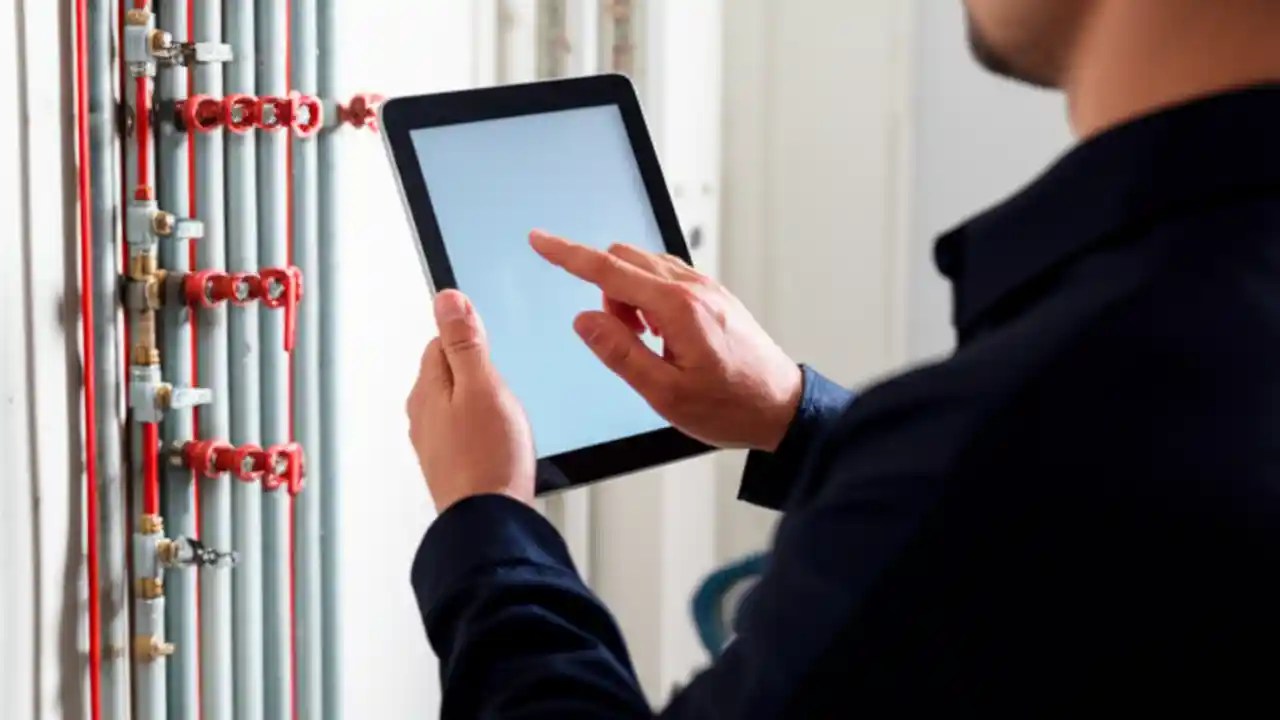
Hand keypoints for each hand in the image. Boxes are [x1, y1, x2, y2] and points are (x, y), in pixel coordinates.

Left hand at [406, 290, 535, 511]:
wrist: (490, 521)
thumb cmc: (488, 459)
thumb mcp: (483, 386)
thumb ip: (464, 342)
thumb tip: (446, 299)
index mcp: (428, 390)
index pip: (441, 341)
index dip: (472, 338)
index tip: (494, 345)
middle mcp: (424, 415)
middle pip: (451, 373)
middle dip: (479, 371)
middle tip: (506, 384)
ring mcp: (437, 442)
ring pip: (460, 403)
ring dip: (483, 403)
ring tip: (507, 415)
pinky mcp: (454, 464)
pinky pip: (468, 432)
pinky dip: (485, 430)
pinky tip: (503, 441)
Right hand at [530, 230, 801, 451]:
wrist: (782, 408)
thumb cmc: (730, 407)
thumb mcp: (665, 394)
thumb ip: (620, 353)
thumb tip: (584, 320)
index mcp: (678, 308)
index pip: (608, 270)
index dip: (568, 255)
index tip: (540, 240)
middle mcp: (694, 288)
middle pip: (624, 261)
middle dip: (606, 292)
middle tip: (624, 340)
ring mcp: (706, 287)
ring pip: (644, 267)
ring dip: (628, 297)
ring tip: (649, 345)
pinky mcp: (713, 295)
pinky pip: (666, 278)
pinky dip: (649, 299)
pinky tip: (663, 335)